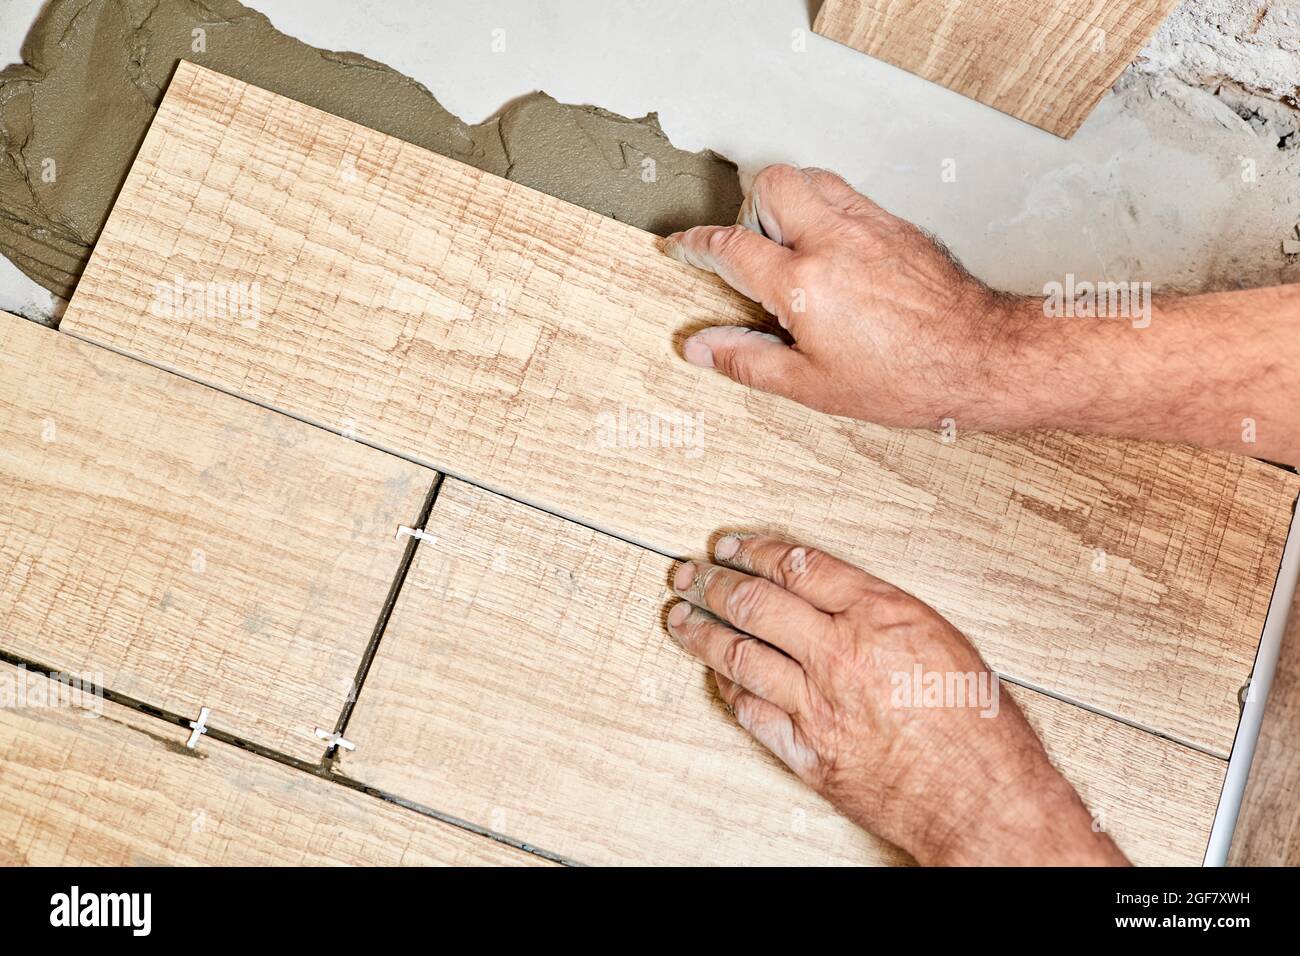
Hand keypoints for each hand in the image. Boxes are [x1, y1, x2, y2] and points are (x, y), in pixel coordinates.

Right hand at [665, 163, 1299, 462]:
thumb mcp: (813, 386)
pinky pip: (850, 196)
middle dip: (750, 205)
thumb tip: (701, 349)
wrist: (982, 357)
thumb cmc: (905, 378)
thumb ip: (749, 360)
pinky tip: (838, 251)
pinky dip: (830, 211)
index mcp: (803, 284)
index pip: (732, 246)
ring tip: (794, 243)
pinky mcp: (898, 225)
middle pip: (772, 184)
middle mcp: (833, 241)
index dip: (698, 243)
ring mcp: (869, 225)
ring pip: (813, 178)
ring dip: (792, 199)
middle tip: (754, 244)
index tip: (684, 244)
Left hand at [666, 533, 1127, 865]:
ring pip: (740, 656)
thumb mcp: (943, 639)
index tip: (731, 545)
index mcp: (880, 615)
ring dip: (701, 633)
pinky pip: (753, 713)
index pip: (798, 565)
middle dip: (713, 583)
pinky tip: (717, 676)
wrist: (984, 799)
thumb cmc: (979, 726)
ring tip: (680, 618)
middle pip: (755, 604)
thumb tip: (836, 594)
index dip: (754, 550)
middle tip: (689, 574)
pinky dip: (730, 690)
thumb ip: (883, 612)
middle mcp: (841, 654)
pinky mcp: (808, 751)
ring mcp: (818, 705)